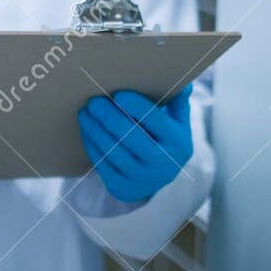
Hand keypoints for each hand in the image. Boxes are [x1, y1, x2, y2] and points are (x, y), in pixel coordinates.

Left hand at [77, 85, 193, 203]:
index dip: (137, 107)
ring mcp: (142, 177)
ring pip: (113, 151)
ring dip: (96, 130)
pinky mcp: (122, 186)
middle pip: (131, 137)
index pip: (156, 121)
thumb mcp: (178, 122)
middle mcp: (162, 163)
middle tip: (94, 101)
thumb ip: (178, 101)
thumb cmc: (165, 139)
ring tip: (86, 112)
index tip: (119, 94)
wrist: (157, 177)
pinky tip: (87, 129)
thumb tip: (184, 83)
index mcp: (178, 142)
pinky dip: (92, 143)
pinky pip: (102, 163)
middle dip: (110, 117)